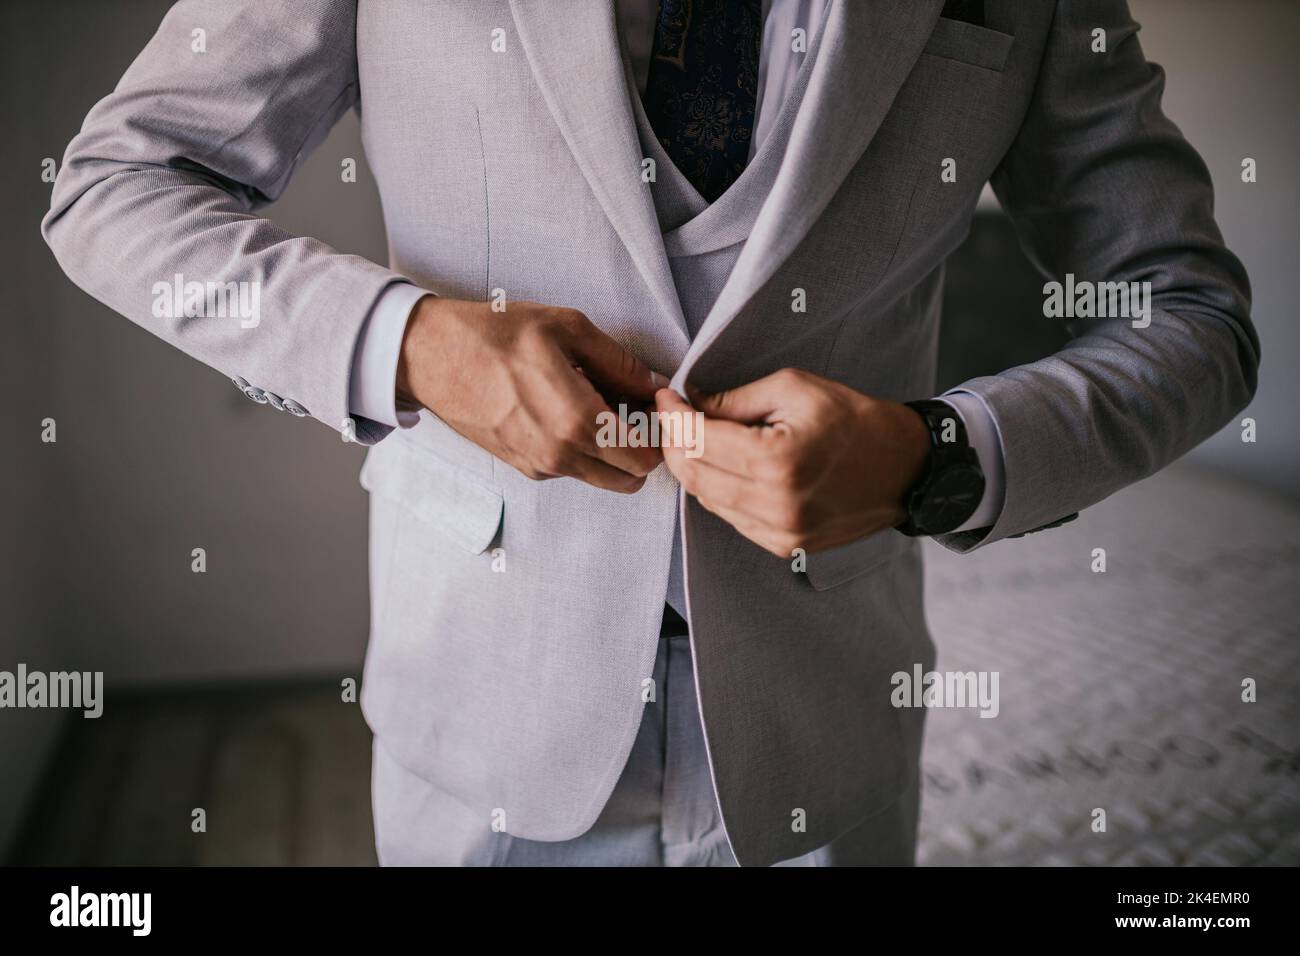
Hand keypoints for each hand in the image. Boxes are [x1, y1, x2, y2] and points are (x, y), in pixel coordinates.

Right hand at [397, 296, 664, 492]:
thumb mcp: (566, 328)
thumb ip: (619, 361)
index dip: (659, 432)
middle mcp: (560, 455)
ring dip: (612, 452)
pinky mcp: (524, 468)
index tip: (653, 407)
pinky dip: (582, 450)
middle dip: (642, 449)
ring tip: (598, 406)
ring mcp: (540, 467)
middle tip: (634, 410)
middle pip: (631, 478)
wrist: (431, 356)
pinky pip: (572, 470)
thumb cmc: (493, 335)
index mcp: (577, 421)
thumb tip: (653, 384)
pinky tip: (566, 412)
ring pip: (603, 478)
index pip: (646, 456)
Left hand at [655, 368, 930, 556]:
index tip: (665, 397)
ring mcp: (779, 532)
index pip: (698, 440)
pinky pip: (730, 518)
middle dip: (674, 443)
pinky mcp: (783, 546)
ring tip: (695, 437)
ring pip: (707, 499)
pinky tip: (724, 467)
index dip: (672, 416)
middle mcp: (774, 504)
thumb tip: (691, 403)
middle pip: (693, 474)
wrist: (904, 467)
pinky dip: (717, 491)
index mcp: (776, 461)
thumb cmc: (855, 420)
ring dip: (693, 468)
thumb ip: (735, 400)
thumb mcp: (794, 389)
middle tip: (672, 416)